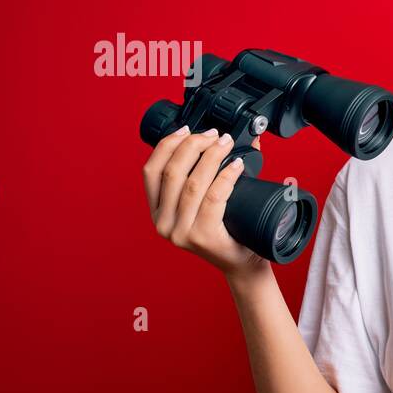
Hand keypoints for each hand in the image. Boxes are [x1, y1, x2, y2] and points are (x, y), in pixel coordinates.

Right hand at [142, 126, 270, 280]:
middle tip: (215, 134)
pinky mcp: (201, 236)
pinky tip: (236, 164)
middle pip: (172, 172)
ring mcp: (180, 232)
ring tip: (226, 144)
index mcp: (157, 212)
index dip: (167, 145)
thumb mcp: (206, 202)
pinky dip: (226, 176)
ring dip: (211, 156)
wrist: (242, 263)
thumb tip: (224, 137)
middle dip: (194, 145)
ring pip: (193, 183)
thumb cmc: (226, 230)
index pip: (151, 171)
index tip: (186, 129)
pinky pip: (214, 197)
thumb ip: (204, 173)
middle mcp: (163, 223)